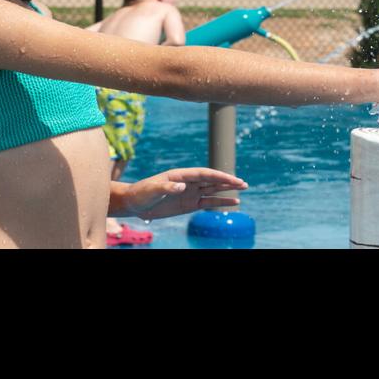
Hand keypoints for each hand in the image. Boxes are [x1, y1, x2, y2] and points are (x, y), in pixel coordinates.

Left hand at [120, 168, 246, 218]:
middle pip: (212, 180)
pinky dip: (221, 202)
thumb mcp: (152, 189)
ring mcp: (190, 193)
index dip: (219, 176)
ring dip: (228, 189)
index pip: (204, 174)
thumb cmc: (141, 193)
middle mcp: (188, 182)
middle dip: (228, 181)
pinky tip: (234, 202)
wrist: (135, 203)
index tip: (232, 179)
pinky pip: (208, 203)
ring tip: (243, 188)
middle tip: (244, 183)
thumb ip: (167, 187)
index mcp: (181, 175)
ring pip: (213, 190)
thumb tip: (182, 186)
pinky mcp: (190, 204)